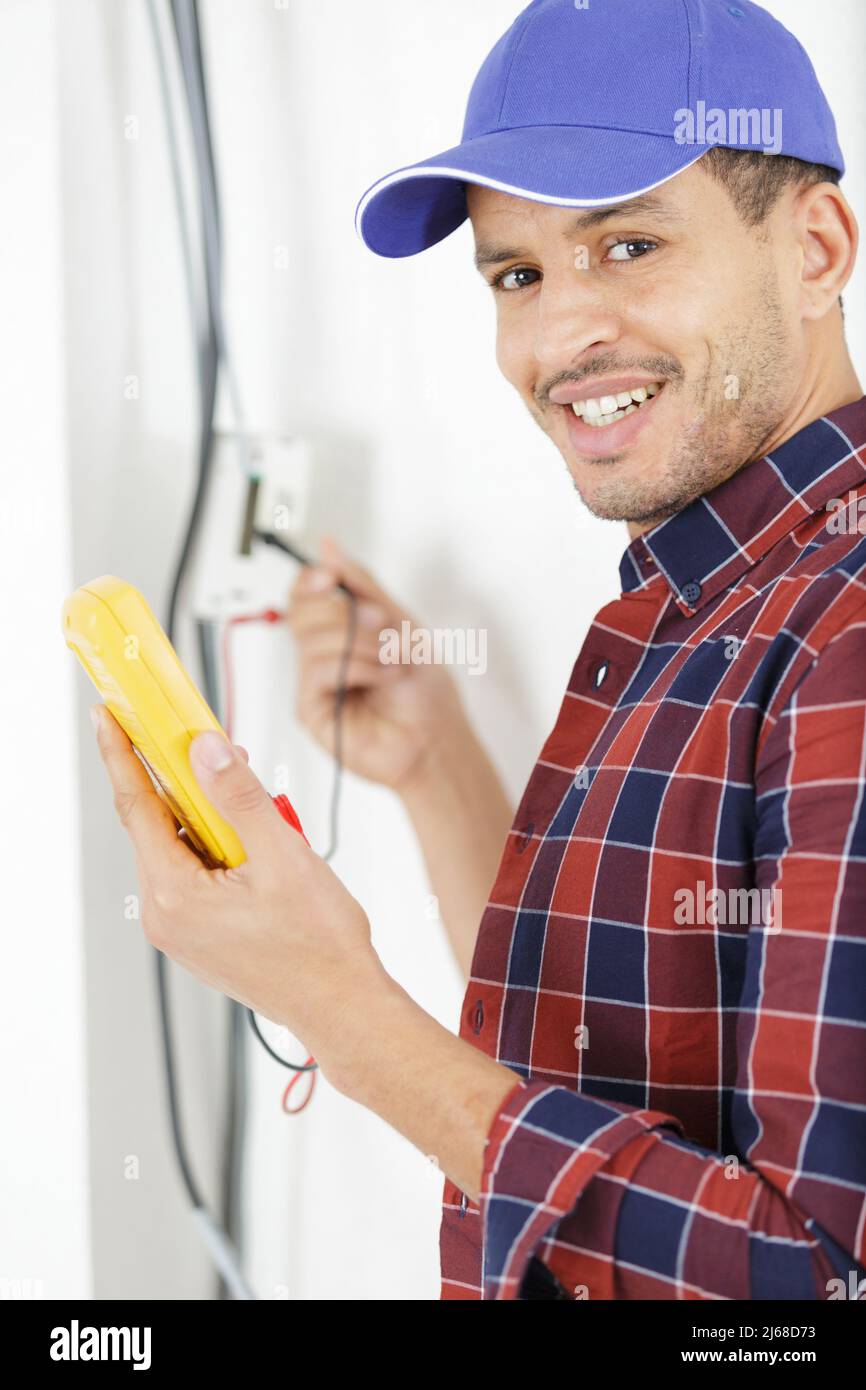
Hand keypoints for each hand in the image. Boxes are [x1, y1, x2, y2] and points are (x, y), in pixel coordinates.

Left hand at [91, 705, 387, 1063]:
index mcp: (174, 896)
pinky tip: (261, 850)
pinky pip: (198, 877)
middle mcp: (166, 917)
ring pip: (185, 851)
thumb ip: (239, 796)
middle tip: (222, 754)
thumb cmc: (319, 945)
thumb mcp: (282, 854)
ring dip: (216, 822)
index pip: (137, 806)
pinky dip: (222, 852)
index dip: (122, 754)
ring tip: (266, 820)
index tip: (109, 718)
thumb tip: (207, 750)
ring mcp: (180, 931)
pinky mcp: (200, 938)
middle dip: (192, 787)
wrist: (342, 1006)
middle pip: (162, 826)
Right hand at [287, 536, 468, 792]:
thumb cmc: (425, 692)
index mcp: (340, 631)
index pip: (303, 594)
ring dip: (362, 643)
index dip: (310, 579)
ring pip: (311, 639)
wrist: (437, 740)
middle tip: (384, 625)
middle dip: (347, 613)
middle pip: (300, 611)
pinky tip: (383, 679)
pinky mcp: (311, 710)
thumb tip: (328, 546)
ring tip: (392, 661)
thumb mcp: (400, 623)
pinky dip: (358, 667)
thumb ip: (361, 584)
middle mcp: (323, 655)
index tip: (330, 578)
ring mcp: (315, 683)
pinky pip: (318, 670)